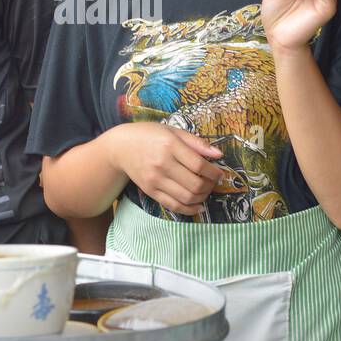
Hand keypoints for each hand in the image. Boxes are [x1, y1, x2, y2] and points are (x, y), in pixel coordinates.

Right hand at [107, 122, 223, 216]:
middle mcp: (162, 164)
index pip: (199, 165)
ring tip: (206, 191)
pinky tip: (198, 205)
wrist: (121, 147)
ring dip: (202, 198)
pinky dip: (189, 209)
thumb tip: (219, 154)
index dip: (214, 172)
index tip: (219, 173)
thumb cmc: (150, 135)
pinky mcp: (150, 191)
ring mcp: (155, 180)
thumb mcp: (173, 131)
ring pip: (186, 197)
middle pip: (195, 184)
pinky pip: (173, 205)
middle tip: (213, 182)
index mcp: (170, 145)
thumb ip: (196, 142)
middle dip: (210, 186)